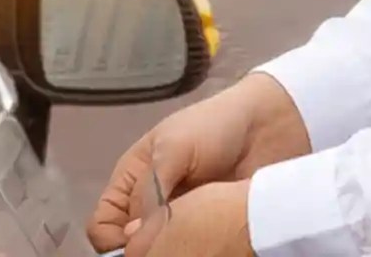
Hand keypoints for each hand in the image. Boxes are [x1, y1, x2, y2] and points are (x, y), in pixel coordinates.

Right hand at [89, 74, 310, 250]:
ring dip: (173, 252)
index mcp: (131, 182)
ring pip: (163, 251)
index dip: (111, 242)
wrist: (267, 126)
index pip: (103, 225)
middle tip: (171, 246)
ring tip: (196, 241)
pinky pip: (194, 251)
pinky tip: (211, 243)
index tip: (135, 247)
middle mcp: (151, 205)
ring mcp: (180, 219)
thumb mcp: (173, 148)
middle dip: (143, 252)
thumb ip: (149, 191)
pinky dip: (197, 252)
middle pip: (130, 245)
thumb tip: (130, 238)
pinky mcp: (208, 229)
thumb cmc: (214, 126)